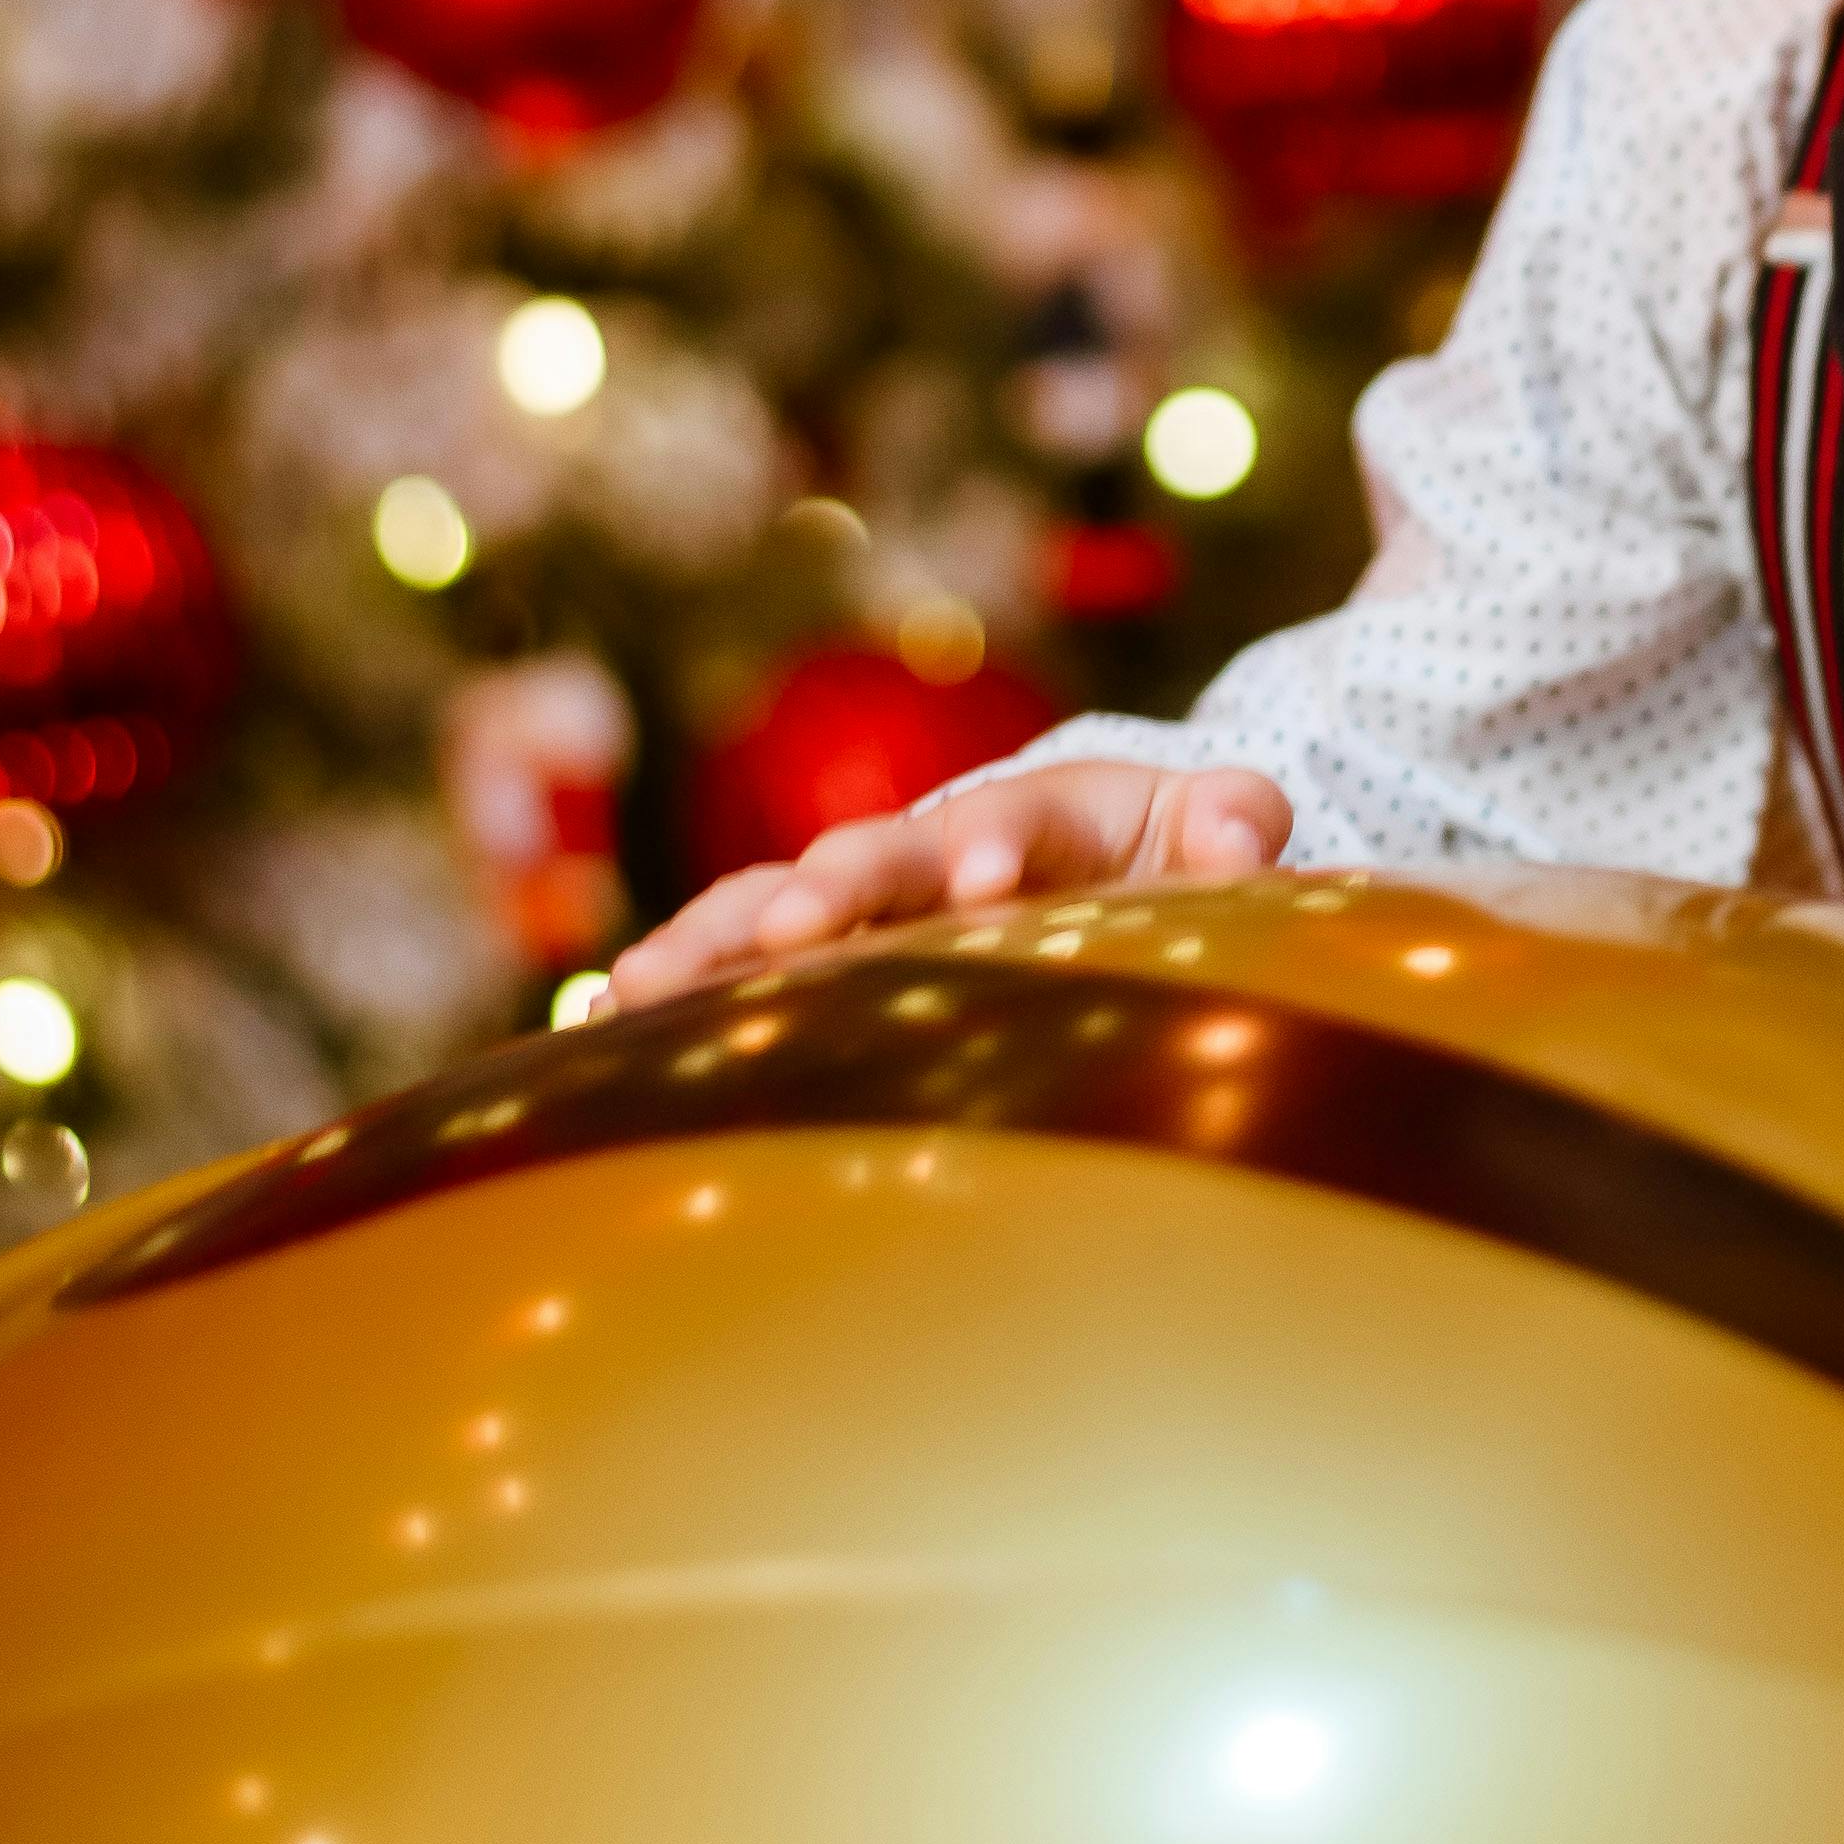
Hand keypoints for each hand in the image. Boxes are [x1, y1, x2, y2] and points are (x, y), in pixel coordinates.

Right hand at [605, 756, 1292, 1011]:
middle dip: (834, 888)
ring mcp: (874, 899)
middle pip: (875, 857)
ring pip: (781, 907)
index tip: (981, 879)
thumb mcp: (1216, 824)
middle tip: (794, 926)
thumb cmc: (1168, 851)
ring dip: (719, 942)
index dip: (996, 844)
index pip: (1016, 819)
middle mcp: (937, 845)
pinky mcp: (832, 951)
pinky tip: (603, 1031)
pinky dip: (684, 986)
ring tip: (642, 985)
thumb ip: (1236, 819)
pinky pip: (746, 963)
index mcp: (1044, 812)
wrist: (1108, 857)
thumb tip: (1240, 828)